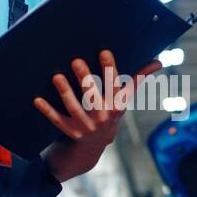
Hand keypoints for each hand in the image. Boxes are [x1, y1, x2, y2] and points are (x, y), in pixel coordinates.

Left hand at [33, 50, 161, 149]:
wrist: (95, 144)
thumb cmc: (110, 112)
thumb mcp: (124, 99)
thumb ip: (138, 79)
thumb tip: (159, 62)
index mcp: (117, 106)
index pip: (115, 85)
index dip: (110, 69)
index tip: (104, 51)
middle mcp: (103, 117)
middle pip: (93, 96)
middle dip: (85, 79)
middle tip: (76, 61)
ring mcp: (86, 126)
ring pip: (74, 107)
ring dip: (65, 92)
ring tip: (57, 76)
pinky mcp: (70, 132)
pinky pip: (57, 120)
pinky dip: (47, 111)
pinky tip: (38, 99)